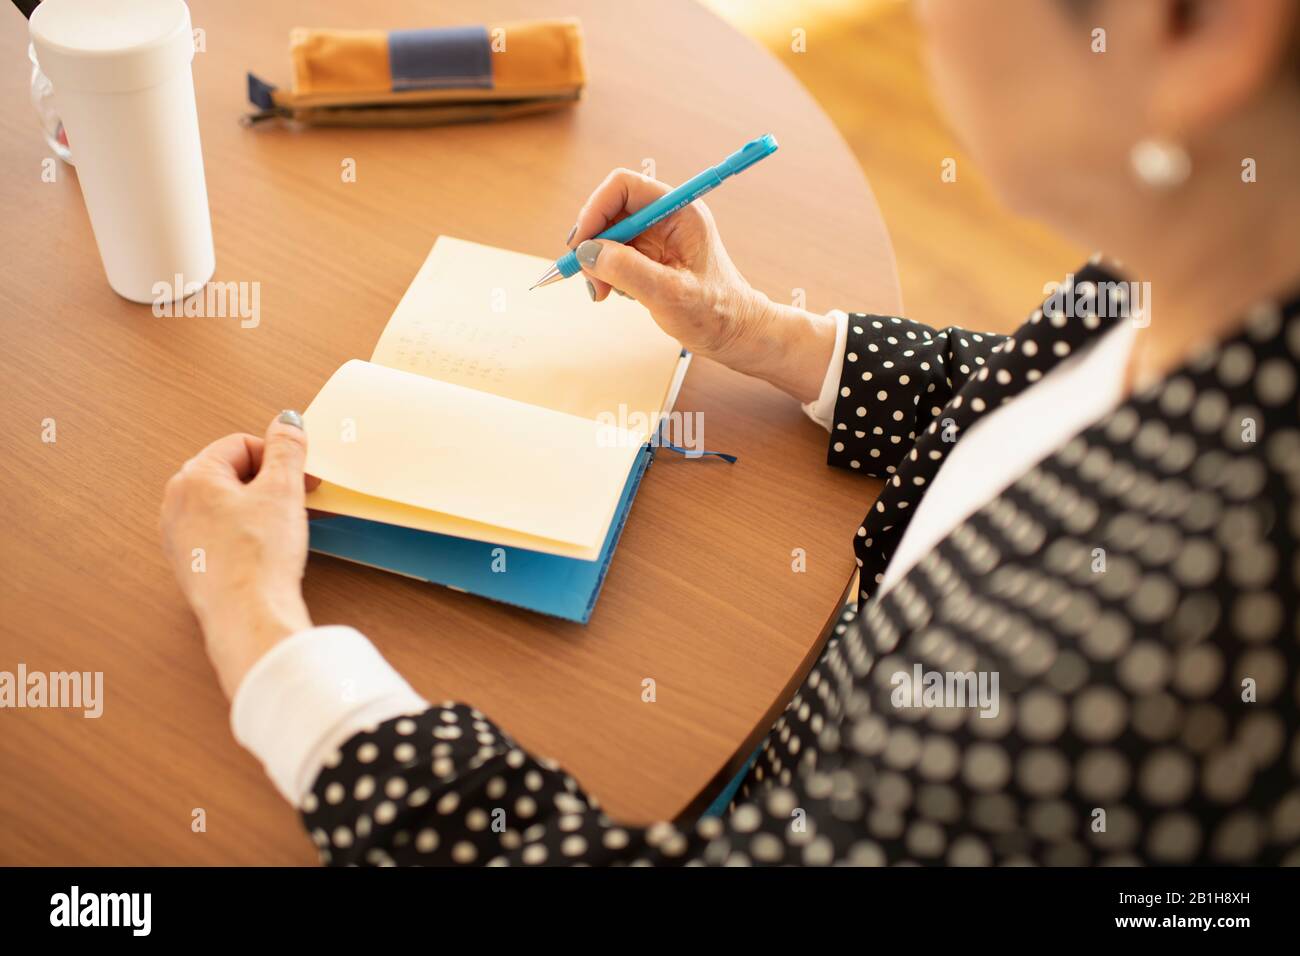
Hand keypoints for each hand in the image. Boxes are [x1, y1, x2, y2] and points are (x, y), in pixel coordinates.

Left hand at [160, 411, 318, 699]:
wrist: (247, 615)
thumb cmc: (259, 555)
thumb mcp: (283, 490)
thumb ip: (287, 448)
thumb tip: (286, 420)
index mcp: (194, 476)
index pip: (241, 444)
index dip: (278, 457)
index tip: (302, 477)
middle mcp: (176, 502)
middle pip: (231, 473)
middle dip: (269, 482)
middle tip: (298, 500)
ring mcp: (179, 535)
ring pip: (225, 504)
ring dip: (259, 508)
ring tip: (285, 527)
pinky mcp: (190, 563)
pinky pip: (219, 532)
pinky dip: (245, 533)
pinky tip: (266, 550)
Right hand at [567, 168, 836, 402]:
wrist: (735, 334)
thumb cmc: (716, 314)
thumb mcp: (670, 295)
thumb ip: (627, 270)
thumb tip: (587, 252)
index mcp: (679, 212)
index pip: (624, 187)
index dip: (596, 209)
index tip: (581, 245)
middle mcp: (667, 217)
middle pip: (611, 210)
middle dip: (593, 242)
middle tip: (590, 280)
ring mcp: (658, 237)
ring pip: (609, 234)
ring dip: (597, 262)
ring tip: (603, 293)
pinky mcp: (650, 257)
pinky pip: (615, 254)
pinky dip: (606, 273)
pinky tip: (616, 293)